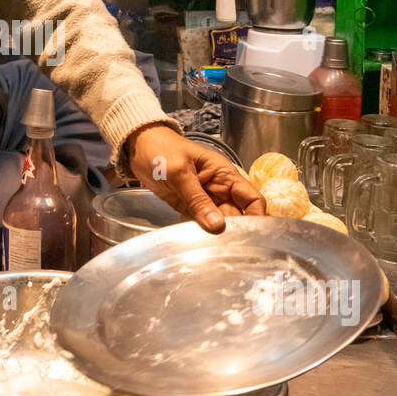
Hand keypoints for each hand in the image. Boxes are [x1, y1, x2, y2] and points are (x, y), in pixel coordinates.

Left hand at [126, 124, 265, 233]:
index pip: (252, 199)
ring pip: (219, 222)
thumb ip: (197, 199)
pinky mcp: (189, 207)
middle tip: (229, 248)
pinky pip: (200, 223)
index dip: (258, 217)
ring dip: (216, 235)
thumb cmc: (161, 149)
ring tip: (212, 247)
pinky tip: (195, 240)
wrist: (138, 147)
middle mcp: (219, 189)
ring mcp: (204, 199)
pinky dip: (199, 232)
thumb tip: (218, 225)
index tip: (254, 236)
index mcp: (224, 175)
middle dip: (235, 231)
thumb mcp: (180, 173)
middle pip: (238, 215)